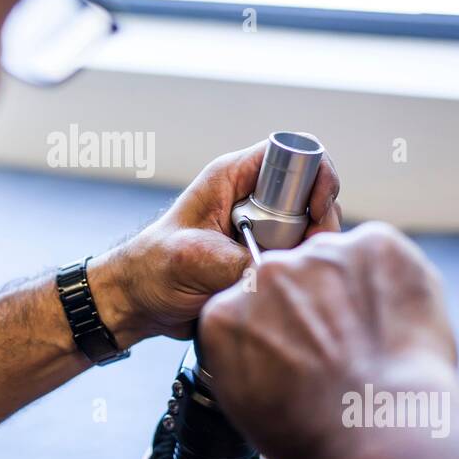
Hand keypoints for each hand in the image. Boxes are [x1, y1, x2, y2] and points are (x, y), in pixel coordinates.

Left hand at [91, 140, 340, 345]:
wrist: (138, 302)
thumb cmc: (150, 269)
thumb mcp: (194, 260)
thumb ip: (238, 264)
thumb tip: (280, 276)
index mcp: (232, 178)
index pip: (293, 156)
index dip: (315, 177)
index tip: (318, 210)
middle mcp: (251, 198)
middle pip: (311, 196)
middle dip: (320, 222)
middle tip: (309, 252)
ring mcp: (260, 228)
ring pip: (309, 229)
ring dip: (310, 250)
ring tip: (294, 273)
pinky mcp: (261, 256)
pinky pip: (296, 257)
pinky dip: (299, 270)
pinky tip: (288, 286)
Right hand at [197, 222, 458, 458]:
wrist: (387, 434)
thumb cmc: (320, 435)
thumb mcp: (245, 407)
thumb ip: (238, 358)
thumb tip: (255, 348)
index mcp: (226, 313)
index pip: (247, 303)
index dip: (275, 326)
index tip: (296, 348)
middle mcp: (267, 274)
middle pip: (287, 275)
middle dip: (309, 303)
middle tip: (338, 346)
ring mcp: (321, 254)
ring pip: (334, 261)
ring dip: (349, 288)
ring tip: (371, 340)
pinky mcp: (375, 245)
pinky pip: (380, 254)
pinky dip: (391, 280)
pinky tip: (395, 322)